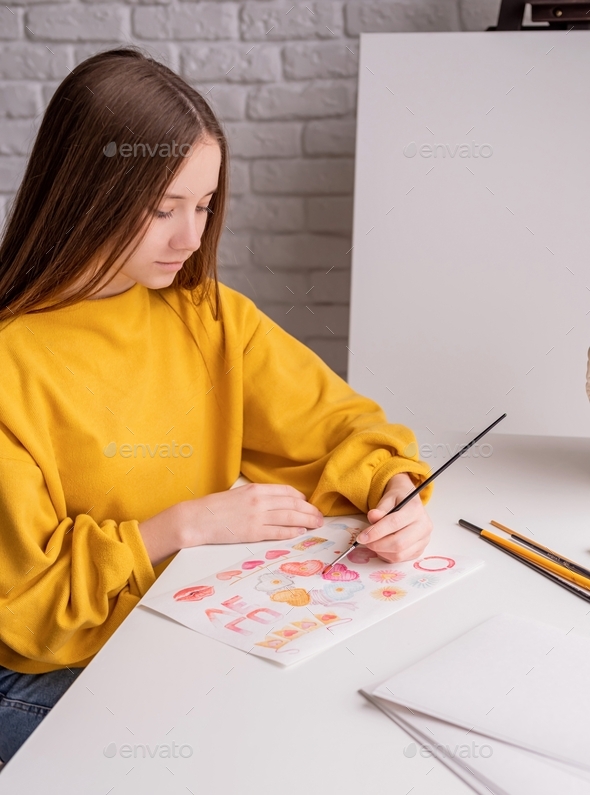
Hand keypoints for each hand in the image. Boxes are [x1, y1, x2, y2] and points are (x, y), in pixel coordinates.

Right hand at [179, 482, 323, 546]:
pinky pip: (278, 532)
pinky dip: (291, 531)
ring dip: (306, 520)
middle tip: (320, 515)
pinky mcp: (253, 533)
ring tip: (317, 524)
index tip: (307, 502)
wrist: (198, 519)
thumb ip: (256, 496)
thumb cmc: (215, 507)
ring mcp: (257, 517)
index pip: (286, 491)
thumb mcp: (238, 494)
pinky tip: (300, 531)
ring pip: (290, 517)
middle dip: (309, 510)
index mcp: (255, 489)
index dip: (300, 497)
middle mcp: (259, 501)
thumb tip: (274, 502)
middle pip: (292, 504)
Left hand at [356, 472, 432, 562]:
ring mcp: (424, 540)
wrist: (410, 501)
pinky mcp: (420, 550)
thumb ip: (380, 509)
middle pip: (398, 543)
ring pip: (400, 554)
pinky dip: (388, 556)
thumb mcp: (387, 498)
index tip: (361, 537)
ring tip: (372, 543)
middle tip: (365, 542)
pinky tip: (382, 547)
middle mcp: (424, 526)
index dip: (376, 532)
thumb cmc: (398, 499)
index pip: (394, 523)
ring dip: (381, 552)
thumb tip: (372, 516)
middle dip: (377, 545)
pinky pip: (402, 559)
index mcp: (415, 509)